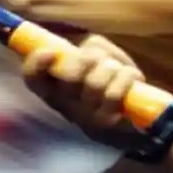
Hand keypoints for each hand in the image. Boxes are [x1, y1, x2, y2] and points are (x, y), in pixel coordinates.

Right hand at [21, 35, 144, 146]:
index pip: (32, 77)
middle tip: (98, 59)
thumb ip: (89, 48)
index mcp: (55, 88)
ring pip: (94, 83)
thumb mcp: (99, 58)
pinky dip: (127, 77)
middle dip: (87, 59)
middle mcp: (64, 105)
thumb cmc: (113, 81)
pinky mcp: (105, 124)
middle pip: (67, 76)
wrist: (140, 114)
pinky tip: (133, 78)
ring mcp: (84, 118)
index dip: (36, 63)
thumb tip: (85, 48)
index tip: (52, 51)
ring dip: (111, 68)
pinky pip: (114, 93)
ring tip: (119, 70)